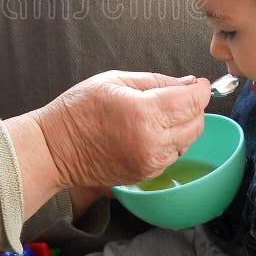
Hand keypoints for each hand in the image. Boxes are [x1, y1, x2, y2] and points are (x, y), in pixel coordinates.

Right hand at [29, 71, 210, 188]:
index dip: (200, 89)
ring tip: (157, 115)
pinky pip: (172, 156)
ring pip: (188, 141)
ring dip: (182, 126)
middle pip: (197, 123)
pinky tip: (149, 132)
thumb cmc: (78, 109)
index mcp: (144, 113)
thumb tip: (188, 82)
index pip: (193, 101)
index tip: (198, 83)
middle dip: (193, 107)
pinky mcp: (146, 175)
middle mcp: (152, 142)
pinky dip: (170, 142)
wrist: (55, 148)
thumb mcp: (115, 80)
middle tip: (176, 96)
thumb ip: (156, 80)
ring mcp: (150, 162)